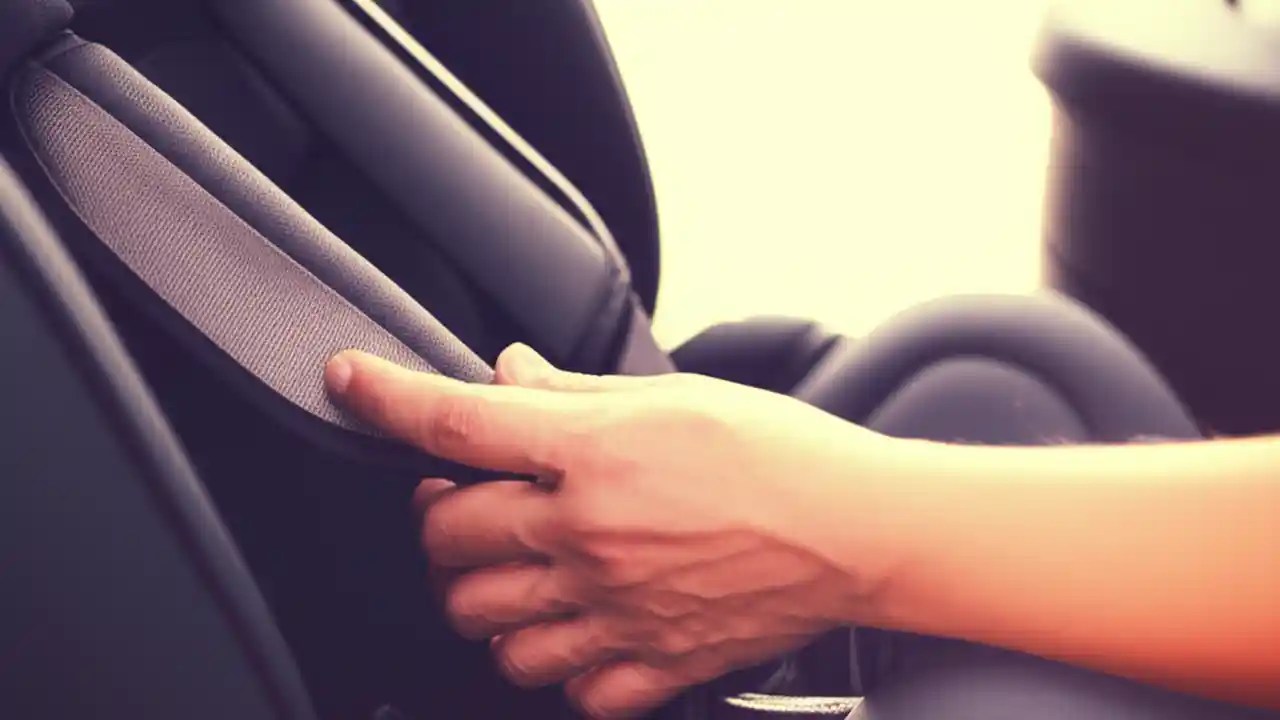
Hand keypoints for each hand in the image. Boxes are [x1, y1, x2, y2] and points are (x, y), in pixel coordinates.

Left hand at [324, 345, 882, 717]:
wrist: (859, 531)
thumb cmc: (776, 451)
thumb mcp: (671, 396)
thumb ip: (573, 391)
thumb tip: (506, 373)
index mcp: (593, 455)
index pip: (455, 424)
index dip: (384, 396)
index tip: (348, 380)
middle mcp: (589, 536)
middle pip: (448, 540)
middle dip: (437, 516)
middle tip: (467, 498)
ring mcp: (614, 609)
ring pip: (485, 628)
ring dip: (480, 596)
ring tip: (512, 569)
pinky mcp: (649, 663)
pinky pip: (563, 686)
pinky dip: (552, 661)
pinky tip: (574, 625)